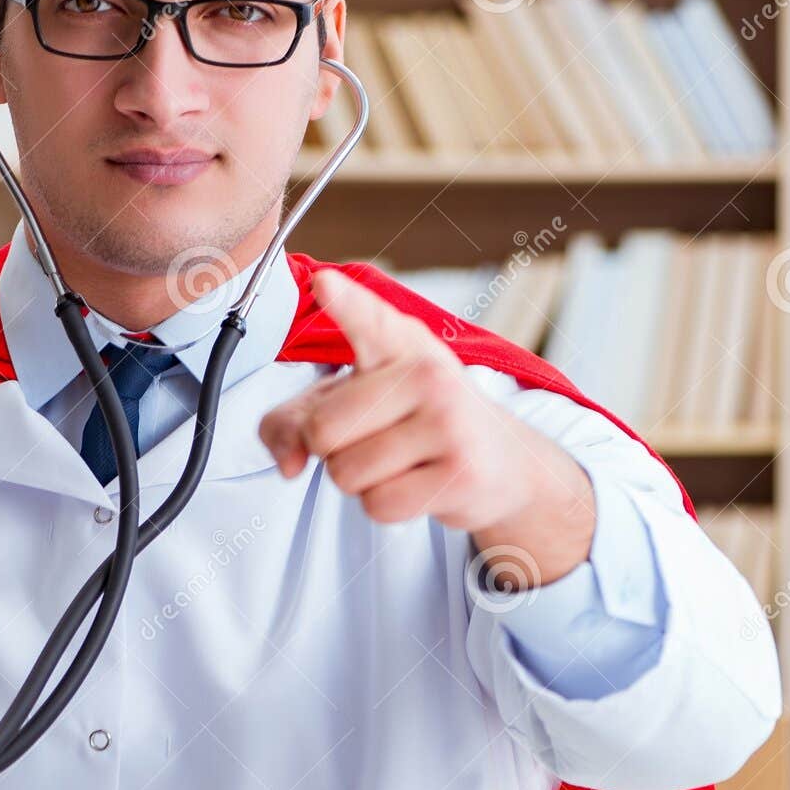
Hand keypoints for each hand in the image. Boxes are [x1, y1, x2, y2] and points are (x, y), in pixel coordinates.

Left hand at [257, 267, 594, 587]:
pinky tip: (419, 483)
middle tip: (373, 438)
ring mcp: (448, 421)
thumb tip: (290, 463)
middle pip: (322, 430)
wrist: (499, 463)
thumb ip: (292, 422)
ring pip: (347, 473)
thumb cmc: (410, 424)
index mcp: (397, 344)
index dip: (346, 304)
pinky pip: (378, 505)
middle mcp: (426, 373)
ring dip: (360, 481)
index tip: (326, 284)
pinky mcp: (460, 472)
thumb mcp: (349, 405)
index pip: (368, 320)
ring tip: (400, 460)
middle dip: (331, 450)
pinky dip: (385, 505)